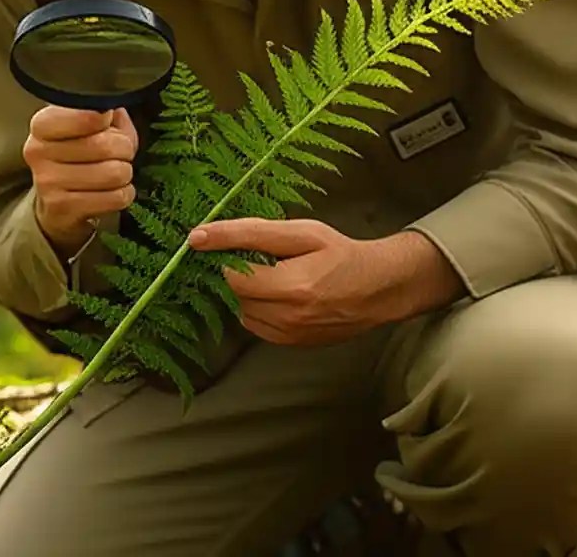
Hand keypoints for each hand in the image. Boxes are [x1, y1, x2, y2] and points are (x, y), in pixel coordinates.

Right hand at [24, 106, 137, 257]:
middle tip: (121, 153)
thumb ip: (107, 114)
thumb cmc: (79, 157)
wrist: (57, 204)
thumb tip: (116, 113)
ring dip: (125, 174)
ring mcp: (48, 181)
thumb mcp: (89, 128)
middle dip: (125, 149)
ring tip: (115, 173)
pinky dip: (124, 194)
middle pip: (106, 145)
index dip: (106, 119)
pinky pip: (116, 198)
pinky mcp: (62, 208)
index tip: (106, 124)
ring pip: (114, 173)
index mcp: (43, 123)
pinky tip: (113, 191)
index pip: (86, 114)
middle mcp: (38, 150)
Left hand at [187, 218, 465, 345]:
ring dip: (249, 291)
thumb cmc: (340, 254)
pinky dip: (259, 307)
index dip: (228, 256)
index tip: (241, 245)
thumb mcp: (299, 232)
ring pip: (241, 310)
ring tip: (277, 275)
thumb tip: (198, 237)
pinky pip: (254, 324)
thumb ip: (248, 233)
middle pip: (234, 294)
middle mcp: (286, 319)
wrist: (378, 289)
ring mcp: (287, 337)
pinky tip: (281, 293)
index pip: (229, 275)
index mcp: (290, 288)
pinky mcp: (288, 345)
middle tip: (266, 258)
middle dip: (241, 273)